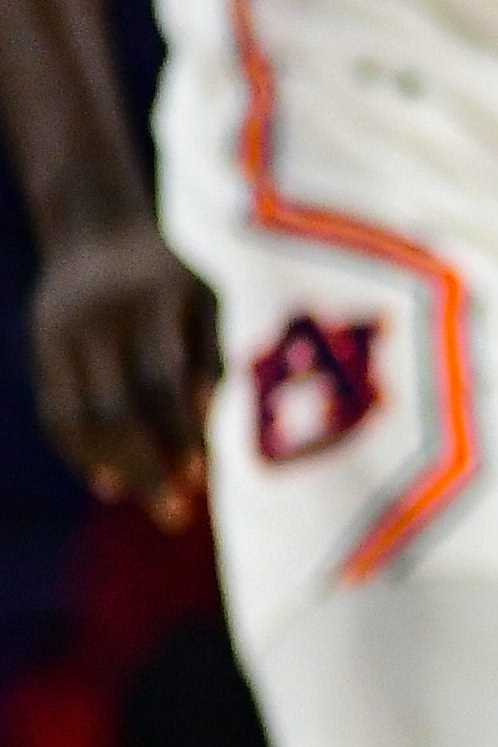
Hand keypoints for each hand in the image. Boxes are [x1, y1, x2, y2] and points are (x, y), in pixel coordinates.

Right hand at [32, 216, 216, 526]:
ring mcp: (61, 335)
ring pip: (77, 416)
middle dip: (146, 466)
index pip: (163, 379)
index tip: (200, 477)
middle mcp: (99, 319)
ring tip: (144, 500)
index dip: (180, 432)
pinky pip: (55, 413)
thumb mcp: (205, 301)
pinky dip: (80, 452)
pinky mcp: (40, 350)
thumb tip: (203, 430)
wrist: (94, 232)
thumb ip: (208, 359)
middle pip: (115, 408)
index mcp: (153, 300)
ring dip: (111, 466)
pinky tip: (109, 480)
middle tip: (174, 515)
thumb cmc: (170, 279)